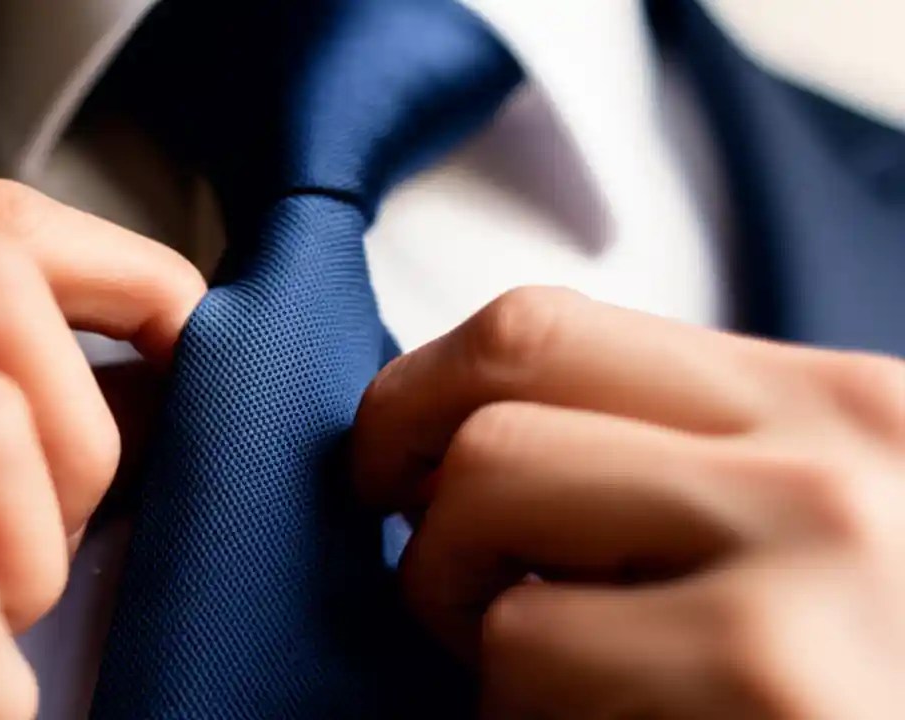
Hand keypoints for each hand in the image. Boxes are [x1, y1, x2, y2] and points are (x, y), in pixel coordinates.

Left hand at [353, 287, 904, 718]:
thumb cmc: (886, 646)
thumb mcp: (829, 514)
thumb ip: (683, 461)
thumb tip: (467, 445)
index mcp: (832, 406)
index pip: (537, 329)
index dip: (413, 397)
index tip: (386, 467)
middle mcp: (830, 480)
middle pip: (490, 435)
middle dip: (432, 536)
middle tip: (461, 600)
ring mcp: (805, 607)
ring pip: (499, 584)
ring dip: (492, 658)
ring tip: (569, 698)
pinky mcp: (771, 710)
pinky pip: (536, 697)